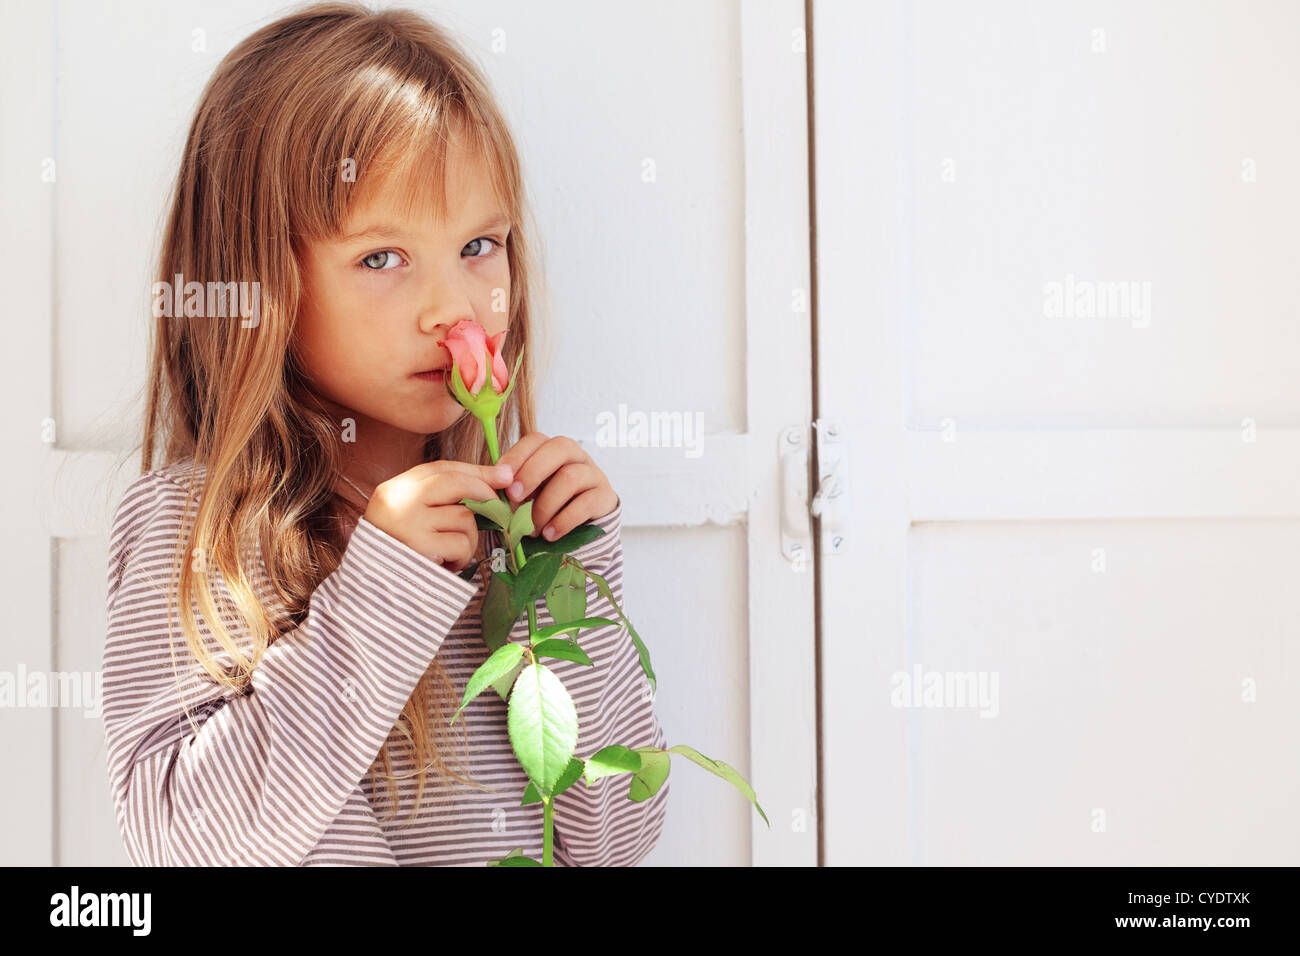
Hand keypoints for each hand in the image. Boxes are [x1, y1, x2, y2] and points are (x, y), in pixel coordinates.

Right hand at [361, 459, 515, 571]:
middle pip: (458, 483)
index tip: (503, 476)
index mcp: (396, 488)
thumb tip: (500, 478)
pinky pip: (461, 544)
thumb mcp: (413, 516)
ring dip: (468, 538)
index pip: (443, 468)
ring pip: (464, 517)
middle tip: (498, 510)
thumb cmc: (403, 552)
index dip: (477, 471)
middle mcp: (400, 500)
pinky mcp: (420, 547)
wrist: (372, 591)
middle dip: (485, 494)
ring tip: (450, 553)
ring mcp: (408, 522)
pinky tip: (447, 565)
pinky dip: (462, 558)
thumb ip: (443, 497)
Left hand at [496, 432, 618, 541]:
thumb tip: (492, 488)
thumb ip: (513, 487)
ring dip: (546, 505)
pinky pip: (586, 503)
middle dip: (532, 472)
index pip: (536, 439)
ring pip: (571, 477)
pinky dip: (563, 521)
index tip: (500, 478)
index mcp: (553, 449)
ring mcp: (593, 474)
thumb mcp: (529, 493)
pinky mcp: (604, 497)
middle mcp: (576, 456)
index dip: (517, 456)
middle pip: (559, 448)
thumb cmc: (548, 504)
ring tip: (533, 529)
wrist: (583, 526)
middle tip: (514, 497)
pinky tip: (550, 534)